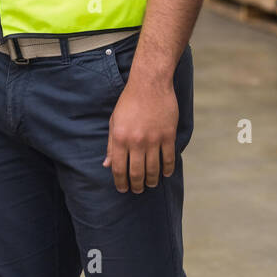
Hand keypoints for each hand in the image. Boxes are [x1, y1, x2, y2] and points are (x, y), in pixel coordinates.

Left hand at [103, 68, 178, 192]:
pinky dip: (167, 169)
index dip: (120, 182)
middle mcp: (136, 141)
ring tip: (150, 185)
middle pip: (137, 172)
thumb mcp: (114, 122)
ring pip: (154, 168)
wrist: (149, 85)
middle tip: (137, 190)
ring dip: (152, 180)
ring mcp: (154, 139)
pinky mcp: (168, 135)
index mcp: (120, 138)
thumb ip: (111, 145)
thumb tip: (107, 165)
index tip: (122, 189)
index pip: (119, 168)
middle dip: (136, 185)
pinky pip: (169, 158)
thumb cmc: (128, 103)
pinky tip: (165, 174)